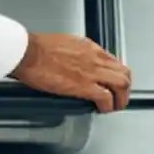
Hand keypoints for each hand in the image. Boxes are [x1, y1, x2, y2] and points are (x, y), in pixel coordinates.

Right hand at [10, 33, 131, 112]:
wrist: (28, 52)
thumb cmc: (37, 48)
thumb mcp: (63, 44)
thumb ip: (75, 53)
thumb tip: (75, 63)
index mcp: (89, 47)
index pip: (114, 60)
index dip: (116, 74)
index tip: (112, 82)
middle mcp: (95, 58)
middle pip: (124, 72)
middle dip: (125, 88)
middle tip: (119, 97)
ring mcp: (92, 72)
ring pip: (122, 84)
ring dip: (121, 98)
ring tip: (114, 106)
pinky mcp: (85, 86)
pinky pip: (106, 98)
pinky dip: (108, 106)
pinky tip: (102, 110)